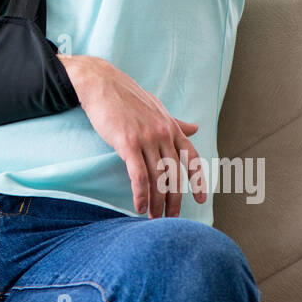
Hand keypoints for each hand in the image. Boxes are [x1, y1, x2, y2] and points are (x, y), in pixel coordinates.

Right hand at [59, 54, 207, 218]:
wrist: (101, 83)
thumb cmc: (126, 96)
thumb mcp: (156, 108)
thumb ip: (175, 122)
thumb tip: (195, 129)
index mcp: (171, 127)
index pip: (191, 158)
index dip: (198, 180)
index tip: (201, 199)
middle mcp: (163, 133)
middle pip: (174, 175)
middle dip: (173, 200)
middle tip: (170, 218)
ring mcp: (146, 138)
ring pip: (157, 178)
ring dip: (156, 202)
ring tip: (153, 217)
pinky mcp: (127, 143)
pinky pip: (139, 175)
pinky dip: (140, 194)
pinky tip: (138, 207)